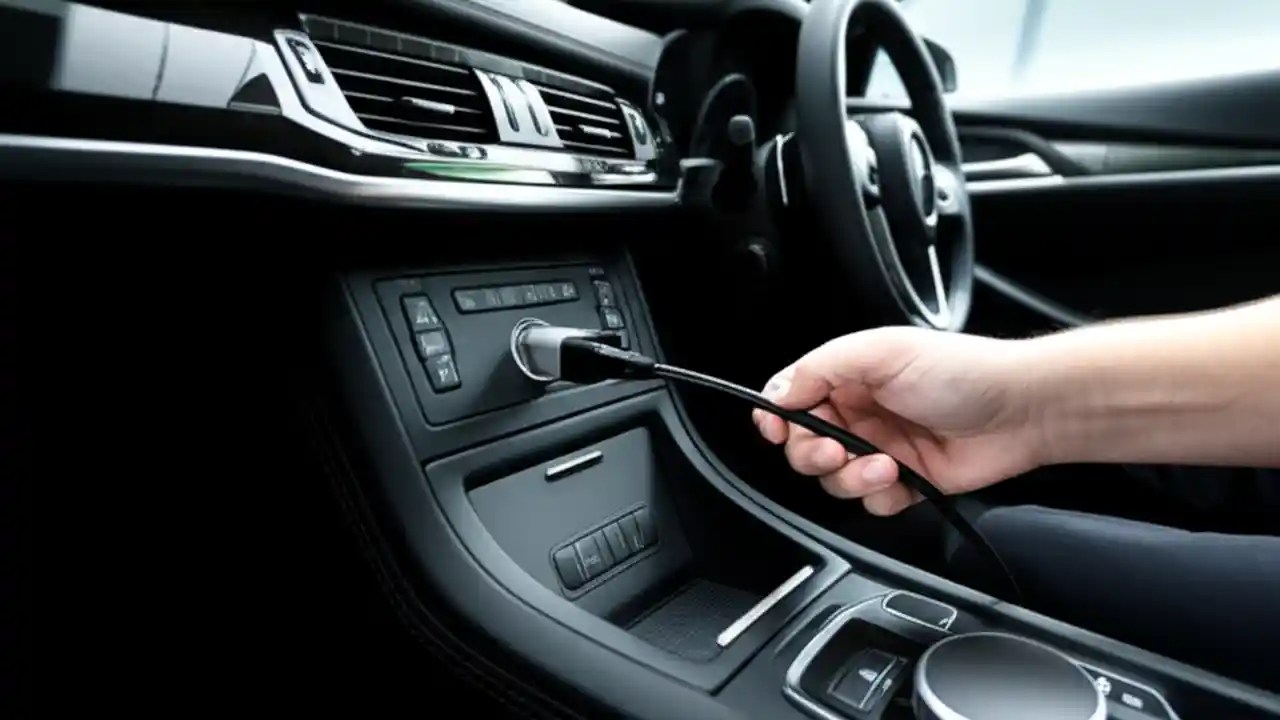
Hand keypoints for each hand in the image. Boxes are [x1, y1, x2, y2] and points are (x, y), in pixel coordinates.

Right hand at [752, 327, 1045, 514]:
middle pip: (804, 446)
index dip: (777, 419)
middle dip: (811, 454)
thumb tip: (777, 395)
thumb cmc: (962, 371)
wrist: (1022, 411)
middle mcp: (859, 413)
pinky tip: (903, 481)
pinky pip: (870, 503)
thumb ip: (820, 368)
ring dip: (850, 478)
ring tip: (884, 466)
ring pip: (833, 480)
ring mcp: (880, 449)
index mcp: (848, 377)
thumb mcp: (882, 351)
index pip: (791, 400)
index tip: (776, 430)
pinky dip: (881, 497)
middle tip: (833, 451)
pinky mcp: (904, 483)